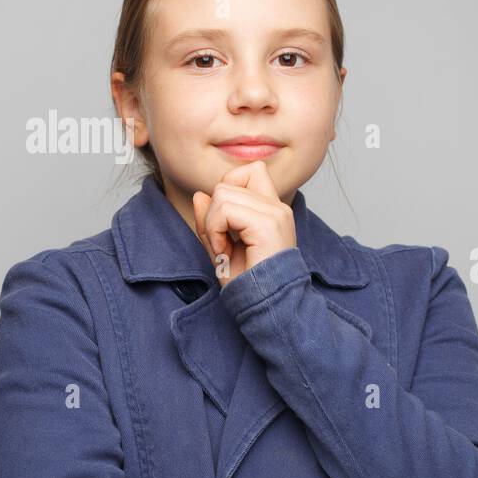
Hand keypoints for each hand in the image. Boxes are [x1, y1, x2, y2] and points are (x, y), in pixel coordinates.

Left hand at [192, 161, 297, 288]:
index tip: (228, 225)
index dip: (229, 189)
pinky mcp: (267, 224)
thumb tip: (200, 196)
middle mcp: (278, 207)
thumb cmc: (251, 284)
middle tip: (222, 243)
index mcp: (274, 210)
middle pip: (228, 182)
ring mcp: (275, 214)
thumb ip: (211, 221)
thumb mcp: (222, 247)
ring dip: (213, 223)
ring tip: (224, 248)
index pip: (251, 170)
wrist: (269, 307)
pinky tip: (225, 251)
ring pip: (222, 193)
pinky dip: (215, 230)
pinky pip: (225, 209)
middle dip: (213, 213)